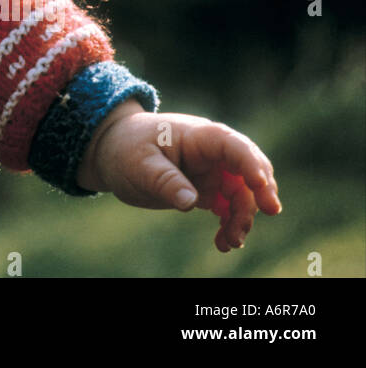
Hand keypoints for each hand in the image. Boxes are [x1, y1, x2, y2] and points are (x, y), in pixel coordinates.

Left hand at [75, 101, 281, 251]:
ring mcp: (212, 172)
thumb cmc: (125, 148)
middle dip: (260, 192)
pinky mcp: (208, 191)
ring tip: (230, 242)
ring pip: (242, 195)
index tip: (261, 186)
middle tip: (267, 213)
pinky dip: (231, 225)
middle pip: (248, 170)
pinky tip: (223, 243)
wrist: (112, 153)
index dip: (251, 164)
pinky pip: (229, 209)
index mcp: (198, 136)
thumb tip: (191, 202)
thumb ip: (165, 180)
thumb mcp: (139, 163)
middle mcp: (212, 153)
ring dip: (243, 218)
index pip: (233, 146)